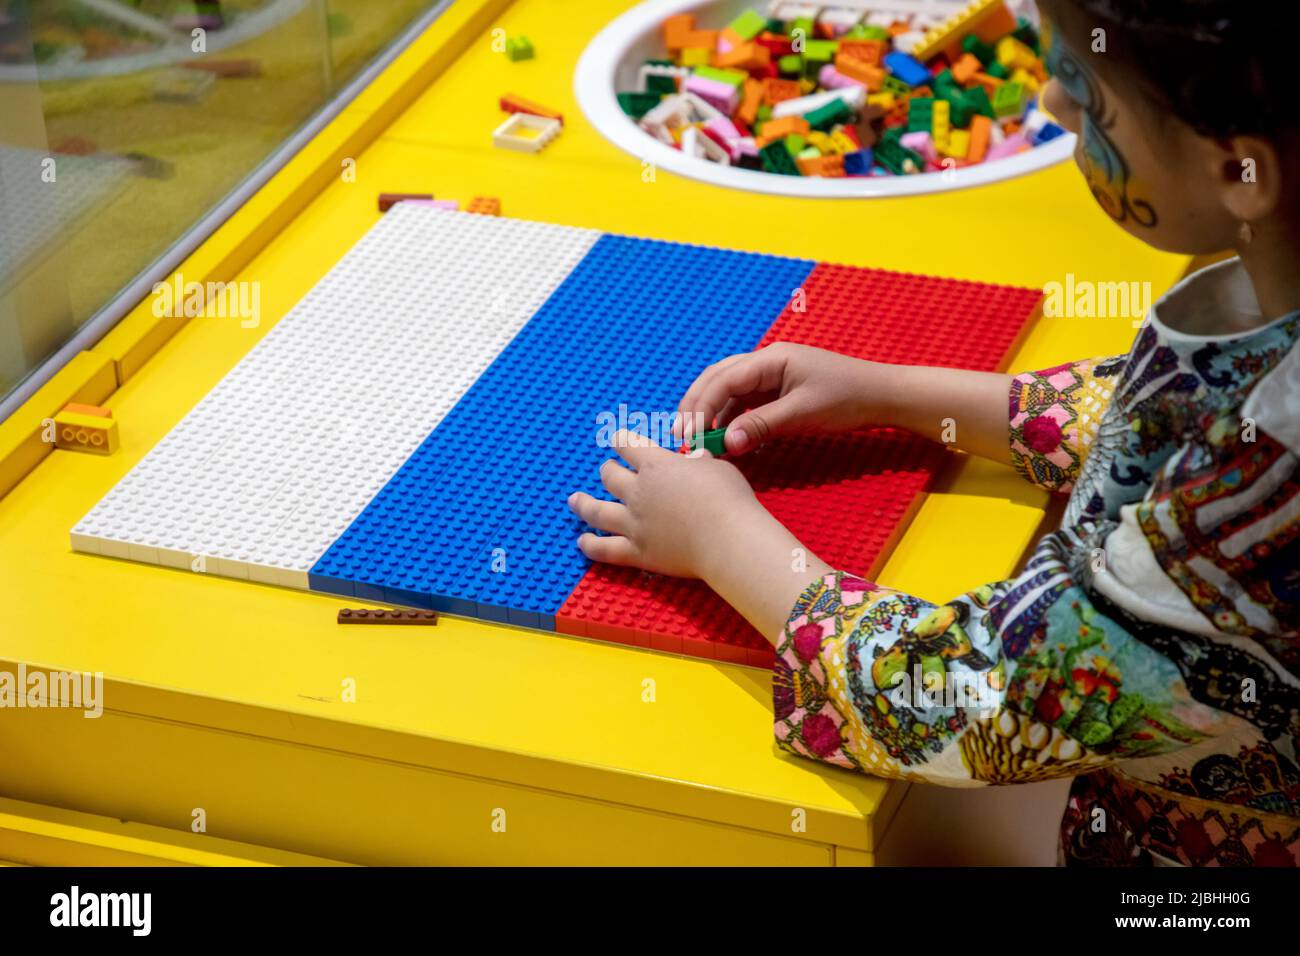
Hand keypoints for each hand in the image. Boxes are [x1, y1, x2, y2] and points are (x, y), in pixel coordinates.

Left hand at [568, 430, 832, 640]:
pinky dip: (590, 546)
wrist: (727, 539)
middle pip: (610, 476)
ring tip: (574, 501)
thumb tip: (693, 461)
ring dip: (583, 504)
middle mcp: (638, 492)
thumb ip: (698, 464)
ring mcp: (634, 523)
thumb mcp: (717, 468)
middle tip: (606, 470)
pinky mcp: (637, 552)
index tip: (617, 439)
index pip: (629, 446)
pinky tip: (581, 542)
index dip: (621, 440)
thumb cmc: (728, 499)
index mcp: (656, 465)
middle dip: (607, 470)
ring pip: (597, 511)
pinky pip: (605, 549)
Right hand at [674, 343, 890, 454]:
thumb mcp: (802, 414)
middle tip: (682, 436)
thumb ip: (761, 426)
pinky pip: (745, 402)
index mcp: (771, 359)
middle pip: (718, 379)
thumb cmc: (847, 399)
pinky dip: (732, 419)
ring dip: (712, 414)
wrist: (880, 395)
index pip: (723, 379)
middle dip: (697, 406)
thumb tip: (725, 443)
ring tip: (699, 440)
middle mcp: (766, 362)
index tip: (688, 434)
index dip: (701, 406)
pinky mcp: (778, 390)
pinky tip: (728, 439)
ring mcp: (771, 375)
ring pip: (729, 391)